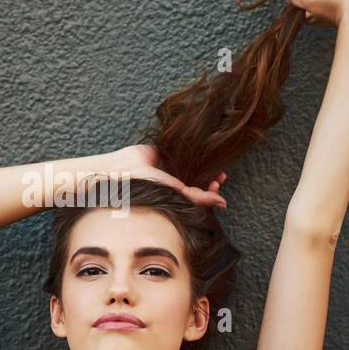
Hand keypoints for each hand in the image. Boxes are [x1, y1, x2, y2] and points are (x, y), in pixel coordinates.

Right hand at [106, 143, 227, 207]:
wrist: (124, 170)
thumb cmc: (148, 187)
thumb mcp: (177, 193)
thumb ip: (200, 198)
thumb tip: (224, 203)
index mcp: (176, 193)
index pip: (199, 193)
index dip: (212, 189)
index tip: (218, 183)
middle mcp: (174, 180)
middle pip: (199, 178)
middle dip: (211, 176)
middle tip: (221, 174)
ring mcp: (170, 165)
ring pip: (193, 164)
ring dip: (205, 163)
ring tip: (216, 161)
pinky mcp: (165, 150)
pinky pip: (182, 150)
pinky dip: (193, 149)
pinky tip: (202, 146)